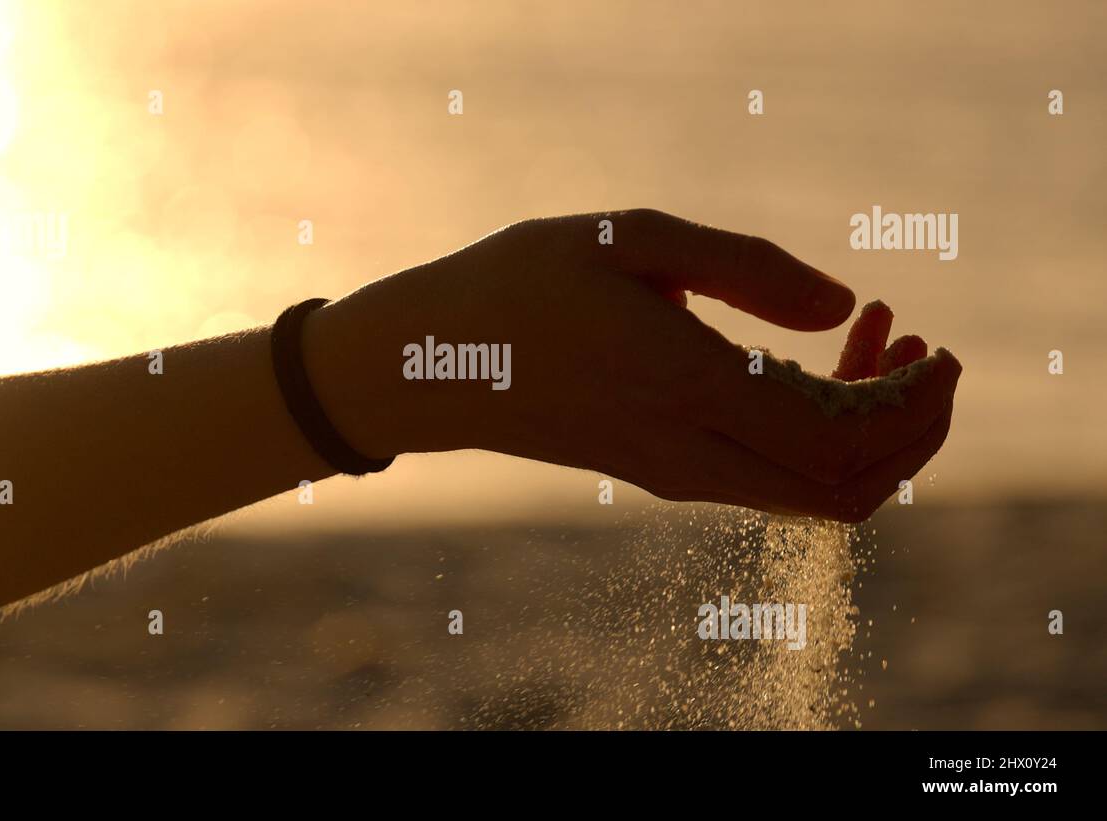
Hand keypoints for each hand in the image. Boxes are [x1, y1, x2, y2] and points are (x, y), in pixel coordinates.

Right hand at [304, 209, 960, 522]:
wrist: (433, 366)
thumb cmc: (522, 285)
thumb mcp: (629, 239)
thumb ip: (744, 267)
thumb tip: (842, 305)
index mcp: (686, 386)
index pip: (842, 438)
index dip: (912, 403)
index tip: (930, 341)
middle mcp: (688, 450)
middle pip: (845, 488)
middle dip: (909, 427)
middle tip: (918, 345)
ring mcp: (675, 473)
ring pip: (811, 495)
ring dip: (864, 431)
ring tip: (867, 338)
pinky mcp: (661, 472)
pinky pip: (769, 480)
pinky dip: (814, 436)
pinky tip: (803, 364)